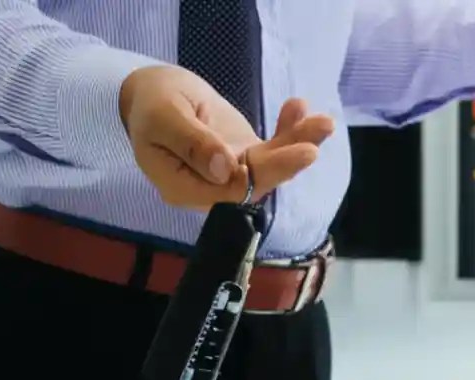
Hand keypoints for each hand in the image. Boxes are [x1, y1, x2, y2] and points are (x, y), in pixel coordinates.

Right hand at [119, 65, 334, 209]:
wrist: (155, 93)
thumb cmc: (151, 104)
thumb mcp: (163, 116)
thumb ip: (191, 143)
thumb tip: (223, 169)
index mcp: (183, 187)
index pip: (226, 192)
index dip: (257, 176)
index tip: (283, 155)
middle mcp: (211, 189)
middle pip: (255, 182)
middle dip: (286, 162)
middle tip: (312, 144)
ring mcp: (232, 173)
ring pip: (270, 166)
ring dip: (297, 144)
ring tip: (323, 123)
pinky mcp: (246, 156)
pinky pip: (272, 149)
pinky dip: (290, 131)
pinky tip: (300, 108)